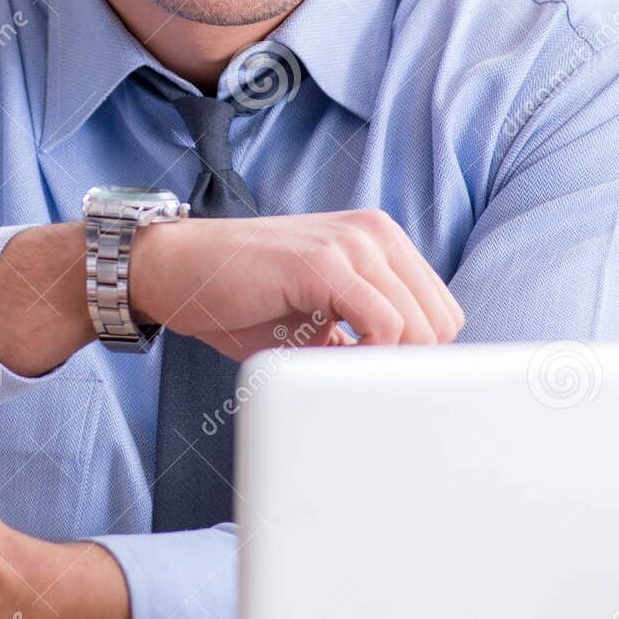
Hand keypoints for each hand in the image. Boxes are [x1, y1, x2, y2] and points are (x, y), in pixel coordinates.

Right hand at [130, 209, 463, 358]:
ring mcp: (352, 243)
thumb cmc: (242, 300)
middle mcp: (375, 232)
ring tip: (340, 377)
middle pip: (440, 322)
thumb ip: (367, 333)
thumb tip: (408, 381)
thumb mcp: (321, 315)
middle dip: (407, 366)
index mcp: (381, 240)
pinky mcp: (325, 263)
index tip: (376, 381)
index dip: (417, 357)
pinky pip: (385, 325)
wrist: (176, 271)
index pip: (441, 311)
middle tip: (358, 385)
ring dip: (386, 367)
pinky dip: (369, 360)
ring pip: (420, 327)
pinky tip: (331, 367)